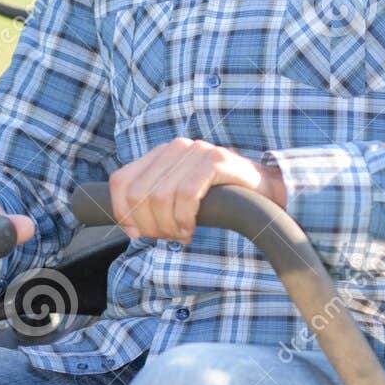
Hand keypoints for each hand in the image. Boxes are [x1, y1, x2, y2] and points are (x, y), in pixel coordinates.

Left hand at [108, 139, 286, 241]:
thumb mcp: (180, 195)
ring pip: (160, 197)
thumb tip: (130, 226)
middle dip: (148, 224)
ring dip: (168, 226)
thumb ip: (154, 201)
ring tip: (182, 234)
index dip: (122, 212)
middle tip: (167, 237)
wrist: (264, 189)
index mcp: (160, 154)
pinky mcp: (215, 160)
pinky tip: (191, 229)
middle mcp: (175, 147)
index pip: (121, 181)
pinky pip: (186, 196)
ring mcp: (196, 151)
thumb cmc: (219, 197)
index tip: (136, 233)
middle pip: (138, 194)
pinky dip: (184, 219)